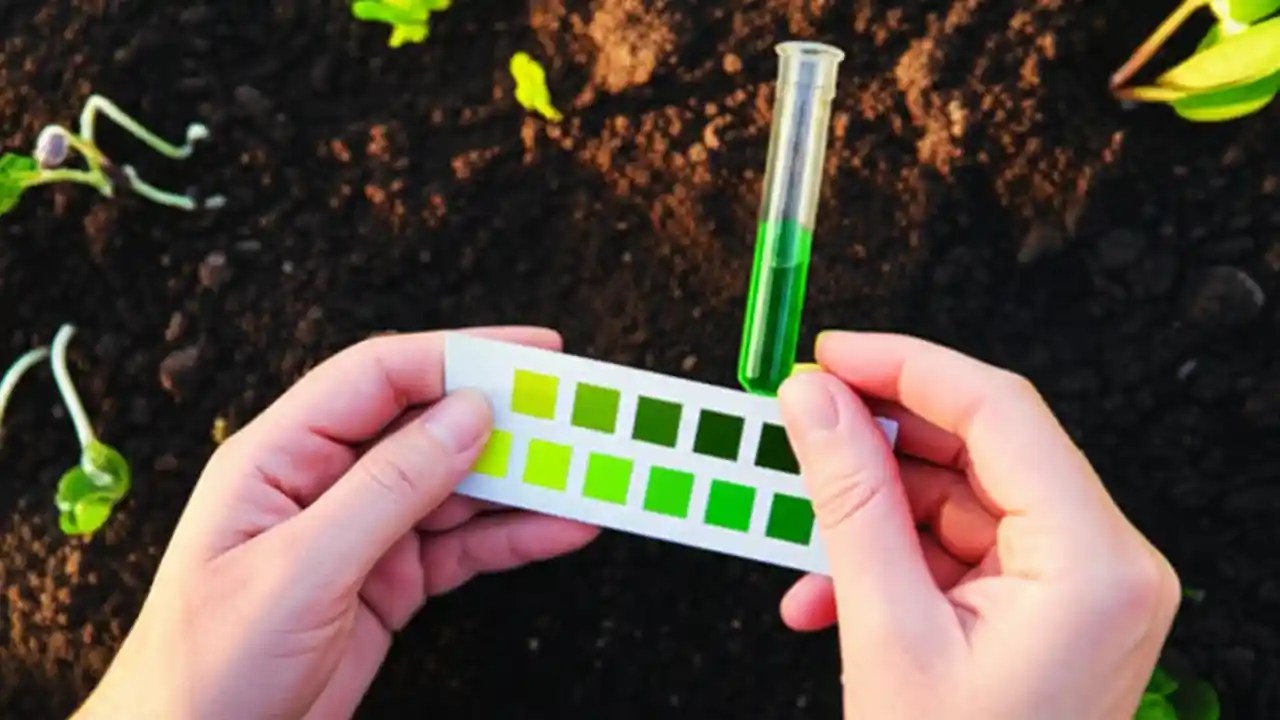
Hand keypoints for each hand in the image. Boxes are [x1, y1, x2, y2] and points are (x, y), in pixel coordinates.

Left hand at [75, 327, 598, 718]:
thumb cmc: (207, 668)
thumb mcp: (301, 571)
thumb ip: (389, 488)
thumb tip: (467, 414)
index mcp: (279, 457)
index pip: (378, 378)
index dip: (459, 355)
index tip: (533, 356)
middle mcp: (324, 484)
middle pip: (427, 427)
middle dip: (504, 417)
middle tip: (577, 412)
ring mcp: (360, 535)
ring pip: (455, 487)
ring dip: (521, 480)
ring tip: (587, 471)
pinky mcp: (389, 584)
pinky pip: (462, 548)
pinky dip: (514, 538)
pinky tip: (562, 527)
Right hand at [776, 332, 1179, 719]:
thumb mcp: (884, 630)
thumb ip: (848, 498)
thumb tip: (812, 401)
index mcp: (1092, 563)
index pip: (998, 409)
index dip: (904, 366)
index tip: (830, 354)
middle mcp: (1104, 564)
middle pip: (982, 447)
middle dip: (881, 442)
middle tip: (804, 424)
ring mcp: (1078, 588)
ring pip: (962, 498)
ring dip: (874, 515)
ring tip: (807, 550)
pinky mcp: (1046, 608)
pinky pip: (961, 549)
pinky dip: (893, 560)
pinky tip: (829, 595)